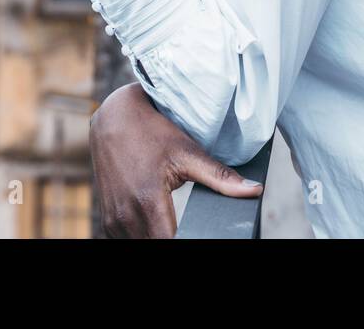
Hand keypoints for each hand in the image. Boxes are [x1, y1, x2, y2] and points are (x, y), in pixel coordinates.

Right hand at [90, 82, 263, 237]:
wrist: (113, 118)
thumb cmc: (151, 132)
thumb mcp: (187, 151)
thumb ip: (220, 177)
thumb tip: (255, 190)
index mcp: (148, 201)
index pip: (171, 244)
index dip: (189, 241)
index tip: (200, 234)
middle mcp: (127, 215)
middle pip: (156, 245)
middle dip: (177, 239)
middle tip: (192, 229)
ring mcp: (113, 218)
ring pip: (140, 244)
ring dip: (158, 238)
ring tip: (173, 225)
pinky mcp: (107, 218)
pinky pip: (127, 239)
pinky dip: (143, 235)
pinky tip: (155, 223)